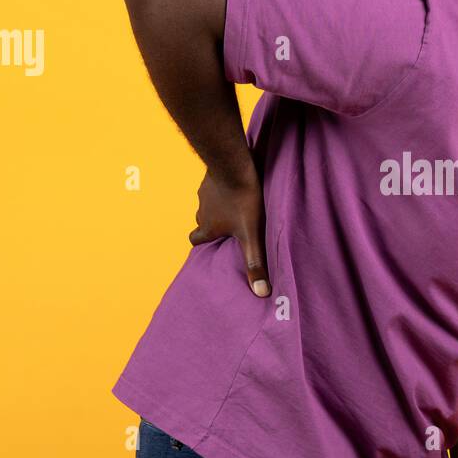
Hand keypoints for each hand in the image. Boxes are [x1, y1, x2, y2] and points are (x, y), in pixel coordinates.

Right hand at [189, 168, 270, 297]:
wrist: (233, 164)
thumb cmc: (242, 200)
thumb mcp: (251, 235)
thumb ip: (255, 262)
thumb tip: (261, 293)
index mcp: (208, 227)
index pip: (196, 240)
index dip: (204, 242)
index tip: (214, 244)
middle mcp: (202, 210)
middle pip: (202, 221)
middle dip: (212, 224)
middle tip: (228, 226)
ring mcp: (204, 192)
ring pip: (208, 203)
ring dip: (219, 205)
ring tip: (236, 205)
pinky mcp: (211, 176)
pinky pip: (214, 185)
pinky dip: (223, 188)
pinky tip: (237, 186)